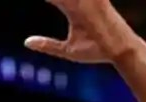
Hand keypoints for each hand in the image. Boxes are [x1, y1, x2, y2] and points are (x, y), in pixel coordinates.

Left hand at [24, 0, 141, 64]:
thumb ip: (47, 45)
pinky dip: (75, 0)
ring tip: (67, 11)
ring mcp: (90, 1)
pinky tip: (68, 1)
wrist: (120, 52)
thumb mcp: (68, 50)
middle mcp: (80, 2)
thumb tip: (26, 42)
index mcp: (71, 9)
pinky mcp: (99, 3)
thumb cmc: (97, 51)